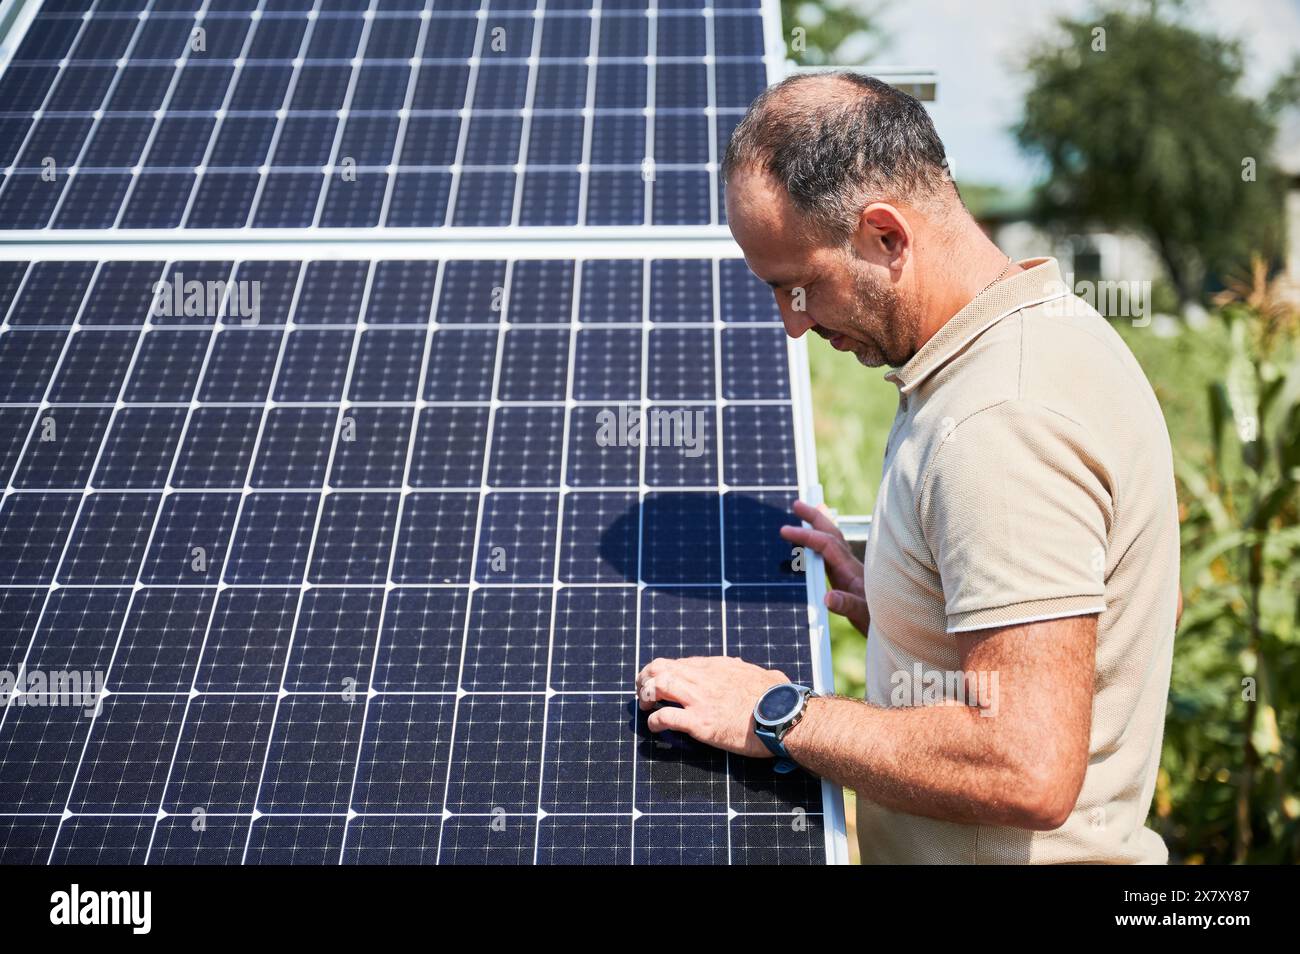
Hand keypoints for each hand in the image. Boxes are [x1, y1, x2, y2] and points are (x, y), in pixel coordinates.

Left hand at [635, 656, 789, 758]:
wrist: (784, 717)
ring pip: (657, 685)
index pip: (679, 662)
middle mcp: (703, 679)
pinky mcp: (699, 722)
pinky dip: (654, 722)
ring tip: (646, 707)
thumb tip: (770, 676)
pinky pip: (665, 717)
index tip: (662, 684)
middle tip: (644, 693)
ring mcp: (699, 699)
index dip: (664, 672)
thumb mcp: (768, 677)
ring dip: (646, 696)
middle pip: (660, 667)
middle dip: (646, 679)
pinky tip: (655, 728)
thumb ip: (761, 675)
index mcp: (717, 667)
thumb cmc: (780, 699)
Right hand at [779, 499, 870, 635]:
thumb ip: (846, 605)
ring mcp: (850, 571)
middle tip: (797, 503)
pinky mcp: (849, 578)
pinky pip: (833, 553)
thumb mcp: (863, 616)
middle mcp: (851, 567)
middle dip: (814, 517)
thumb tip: (828, 597)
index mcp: (851, 572)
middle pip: (832, 534)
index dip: (806, 536)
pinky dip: (822, 541)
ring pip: (833, 540)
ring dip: (819, 525)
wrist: (900, 627)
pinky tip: (816, 542)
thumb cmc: (882, 622)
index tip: (786, 530)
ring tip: (805, 512)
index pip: (827, 546)